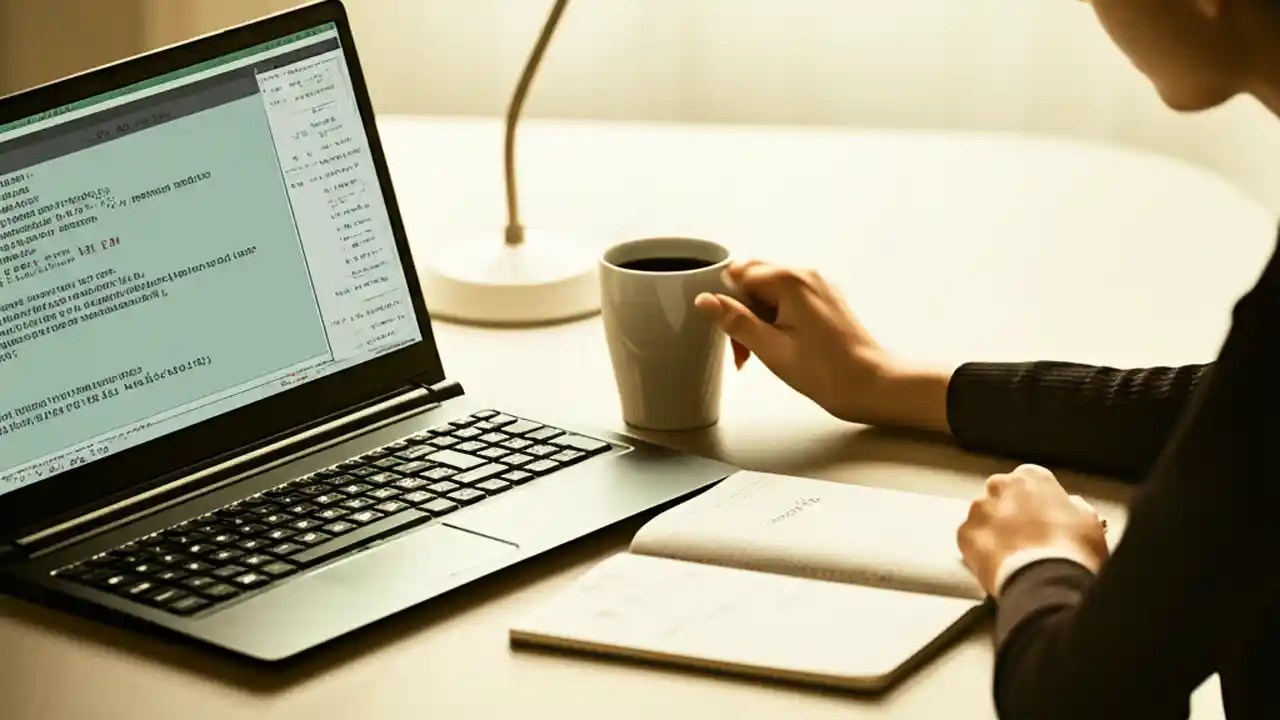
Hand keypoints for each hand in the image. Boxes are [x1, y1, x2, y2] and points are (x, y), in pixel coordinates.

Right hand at [693, 259, 951, 430]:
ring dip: (756, 318)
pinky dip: (775, 320)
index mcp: (789, 280)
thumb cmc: (826, 372)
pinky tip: (778, 346)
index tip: (729, 333)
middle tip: (743, 349)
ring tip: (760, 353)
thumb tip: (705, 300)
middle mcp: (804, 275)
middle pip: (752, 279)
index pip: (737, 273)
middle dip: (740, 310)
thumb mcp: (770, 349)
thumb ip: (735, 321)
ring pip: (768, 292)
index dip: (726, 303)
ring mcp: (817, 287)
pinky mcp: (824, 301)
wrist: (871, 385)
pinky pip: (787, 300)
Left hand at [957, 464, 1109, 596]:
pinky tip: (996, 565)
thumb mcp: (1088, 522)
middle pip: (1002, 496)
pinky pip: (970, 540)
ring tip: (1010, 557)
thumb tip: (1068, 508)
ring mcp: (979, 510)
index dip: (1038, 503)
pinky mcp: (964, 534)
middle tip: (1025, 539)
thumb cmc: (1073, 550)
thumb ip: (1073, 508)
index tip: (1043, 519)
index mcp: (1032, 476)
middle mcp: (1000, 486)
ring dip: (993, 531)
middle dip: (1010, 513)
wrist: (1045, 580)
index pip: (1030, 481)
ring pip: (983, 517)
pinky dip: (979, 550)